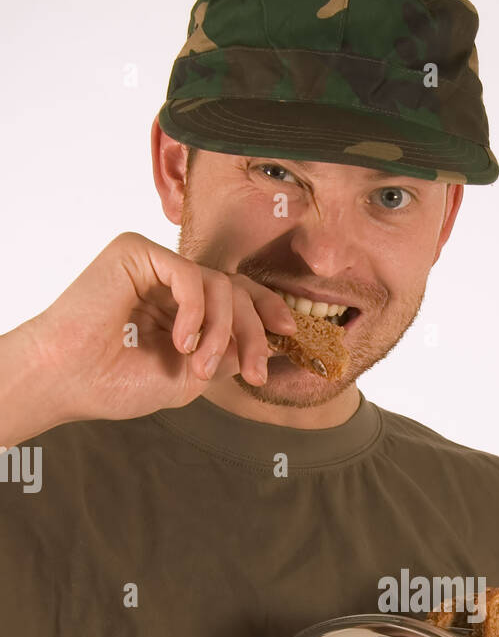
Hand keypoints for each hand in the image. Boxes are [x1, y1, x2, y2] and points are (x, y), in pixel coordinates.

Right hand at [26, 231, 297, 423]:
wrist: (70, 380)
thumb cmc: (117, 383)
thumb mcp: (189, 378)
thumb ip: (228, 358)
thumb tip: (275, 346)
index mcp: (182, 307)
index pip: (238, 297)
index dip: (268, 311)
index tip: (288, 335)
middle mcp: (170, 282)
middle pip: (238, 288)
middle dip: (254, 331)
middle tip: (253, 372)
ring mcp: (154, 265)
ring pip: (219, 282)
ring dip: (222, 330)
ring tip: (199, 364)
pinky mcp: (136, 253)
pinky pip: (189, 272)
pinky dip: (195, 310)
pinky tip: (181, 340)